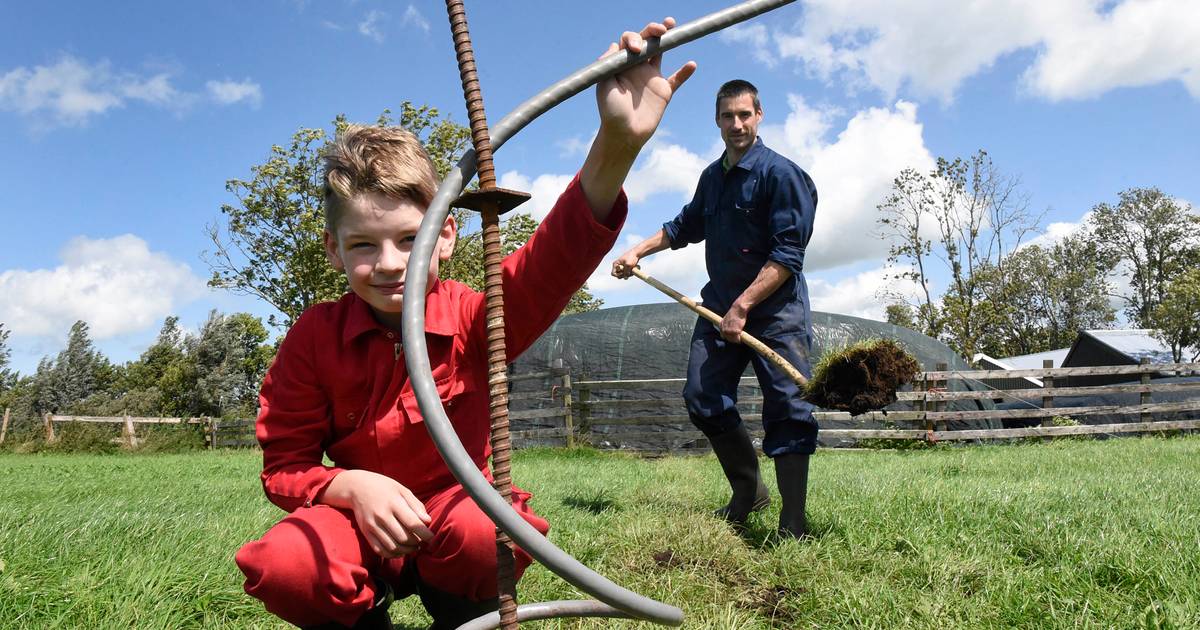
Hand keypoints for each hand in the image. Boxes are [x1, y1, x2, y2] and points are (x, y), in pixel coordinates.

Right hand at [338, 470, 433, 557]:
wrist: (356, 488)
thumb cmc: (384, 487)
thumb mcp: (402, 490)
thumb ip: (416, 505)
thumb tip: (427, 521)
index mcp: (393, 503)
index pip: (412, 523)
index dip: (424, 534)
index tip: (431, 538)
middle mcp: (382, 515)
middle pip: (403, 538)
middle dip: (416, 543)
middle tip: (422, 542)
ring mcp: (372, 525)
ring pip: (393, 547)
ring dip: (406, 551)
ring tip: (413, 547)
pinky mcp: (366, 533)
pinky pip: (380, 550)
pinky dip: (393, 554)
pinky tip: (400, 550)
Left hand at [595, 18, 696, 152]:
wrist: (624, 134)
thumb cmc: (610, 111)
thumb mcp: (603, 86)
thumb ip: (608, 64)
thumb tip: (615, 45)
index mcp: (622, 64)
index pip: (629, 41)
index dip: (633, 38)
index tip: (635, 49)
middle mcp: (637, 67)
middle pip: (646, 41)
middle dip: (652, 30)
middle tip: (660, 29)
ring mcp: (651, 78)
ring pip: (661, 52)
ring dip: (668, 38)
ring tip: (672, 26)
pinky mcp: (663, 91)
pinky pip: (677, 79)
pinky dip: (685, 72)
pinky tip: (691, 65)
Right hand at [611, 250, 640, 278]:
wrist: (636, 254)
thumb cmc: (631, 257)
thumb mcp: (628, 265)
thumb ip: (626, 272)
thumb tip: (625, 278)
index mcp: (615, 264)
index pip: (613, 273)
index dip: (617, 275)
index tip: (622, 273)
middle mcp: (618, 267)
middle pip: (618, 276)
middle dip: (624, 275)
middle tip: (629, 272)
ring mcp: (622, 268)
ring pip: (623, 276)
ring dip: (628, 275)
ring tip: (632, 270)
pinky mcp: (626, 269)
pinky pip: (627, 274)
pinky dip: (630, 274)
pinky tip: (633, 270)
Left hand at [719, 302, 747, 342]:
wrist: (738, 309)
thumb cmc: (734, 313)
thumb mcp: (726, 318)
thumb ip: (726, 324)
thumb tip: (728, 329)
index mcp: (721, 326)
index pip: (723, 336)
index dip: (728, 337)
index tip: (732, 337)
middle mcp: (724, 329)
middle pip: (728, 339)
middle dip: (733, 340)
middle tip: (737, 339)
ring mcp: (729, 331)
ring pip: (733, 340)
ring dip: (736, 340)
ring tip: (739, 339)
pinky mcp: (735, 331)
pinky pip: (737, 339)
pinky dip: (739, 340)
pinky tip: (741, 338)